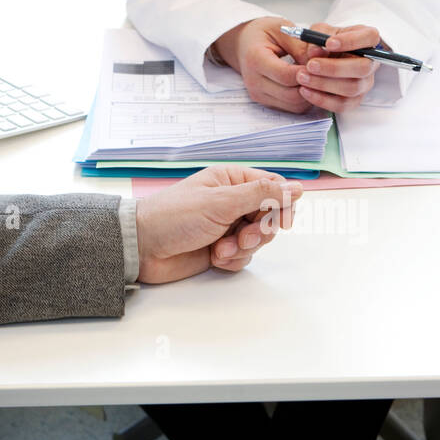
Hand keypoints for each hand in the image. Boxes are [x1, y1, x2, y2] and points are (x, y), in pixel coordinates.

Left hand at [133, 166, 301, 283]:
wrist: (141, 248)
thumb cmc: (174, 216)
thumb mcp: (220, 202)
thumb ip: (262, 194)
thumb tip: (297, 187)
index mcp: (232, 180)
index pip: (273, 188)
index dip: (281, 205)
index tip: (281, 221)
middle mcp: (232, 201)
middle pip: (270, 217)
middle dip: (258, 232)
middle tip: (241, 237)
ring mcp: (227, 226)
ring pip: (258, 239)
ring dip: (243, 248)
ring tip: (220, 250)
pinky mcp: (221, 249)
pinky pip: (244, 257)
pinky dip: (233, 260)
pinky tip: (214, 257)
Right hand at [212, 16, 312, 113]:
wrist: (244, 44)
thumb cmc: (263, 33)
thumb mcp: (282, 29)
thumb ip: (301, 45)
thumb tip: (321, 59)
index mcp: (255, 59)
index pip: (286, 76)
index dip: (308, 73)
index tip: (322, 65)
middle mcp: (254, 81)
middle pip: (291, 95)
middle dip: (312, 86)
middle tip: (325, 73)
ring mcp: (259, 95)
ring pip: (294, 105)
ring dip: (310, 94)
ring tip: (319, 78)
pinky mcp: (265, 102)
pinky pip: (291, 107)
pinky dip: (304, 99)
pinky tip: (310, 84)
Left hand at [290, 22, 381, 112]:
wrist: (320, 59)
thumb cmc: (325, 42)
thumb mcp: (319, 32)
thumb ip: (316, 39)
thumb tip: (314, 51)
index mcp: (367, 39)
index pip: (370, 37)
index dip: (351, 41)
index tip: (328, 43)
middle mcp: (370, 63)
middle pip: (362, 68)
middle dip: (334, 68)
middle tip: (310, 65)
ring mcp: (365, 83)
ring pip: (352, 88)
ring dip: (324, 84)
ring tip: (302, 76)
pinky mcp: (354, 100)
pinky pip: (342, 105)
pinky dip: (321, 99)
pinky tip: (305, 90)